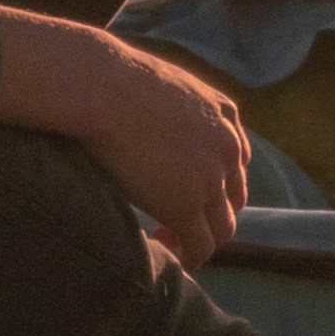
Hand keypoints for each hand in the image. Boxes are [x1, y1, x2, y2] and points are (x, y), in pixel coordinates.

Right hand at [0, 8, 251, 267]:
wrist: (99, 86)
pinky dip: (185, 257)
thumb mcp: (157, 84)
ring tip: (167, 245)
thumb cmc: (108, 78)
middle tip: (176, 225)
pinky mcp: (186, 205)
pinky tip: (161, 252)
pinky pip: (199, 246)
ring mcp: (210, 178)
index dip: (215, 183)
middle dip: (209, 215)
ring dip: (197, 240)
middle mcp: (226, 147)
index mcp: (224, 114)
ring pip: (222, 228)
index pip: (235, 162)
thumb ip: (167, 106)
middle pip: (234, 198)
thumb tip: (137, 112)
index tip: (187, 194)